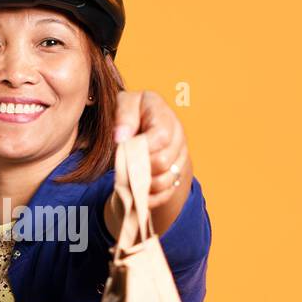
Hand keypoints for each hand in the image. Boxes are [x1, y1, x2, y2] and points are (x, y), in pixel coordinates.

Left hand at [106, 90, 191, 237]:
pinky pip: (166, 193)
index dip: (142, 147)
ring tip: (127, 178)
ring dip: (142, 183)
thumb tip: (121, 137)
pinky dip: (148, 197)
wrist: (143, 124)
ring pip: (165, 181)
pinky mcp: (178, 173)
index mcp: (164, 114)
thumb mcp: (123, 104)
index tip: (124, 148)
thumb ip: (123, 116)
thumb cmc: (130, 113)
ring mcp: (180, 156)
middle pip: (163, 161)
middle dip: (139, 166)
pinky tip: (135, 192)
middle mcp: (178, 134)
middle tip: (122, 165)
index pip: (161, 136)